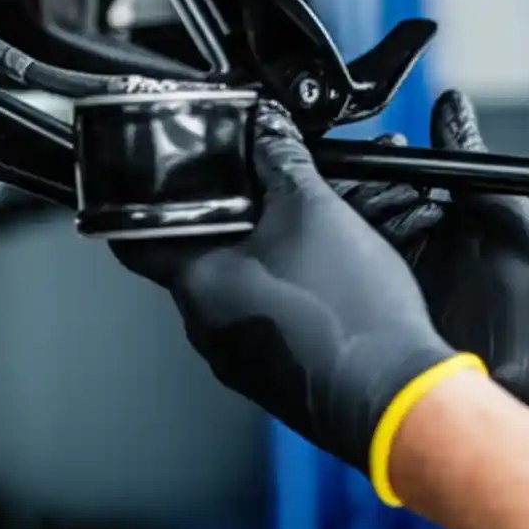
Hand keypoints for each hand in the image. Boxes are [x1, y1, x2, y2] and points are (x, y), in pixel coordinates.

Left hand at [111, 102, 483, 505]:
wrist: (393, 393)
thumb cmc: (348, 312)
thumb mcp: (317, 211)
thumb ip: (284, 162)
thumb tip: (269, 134)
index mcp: (197, 283)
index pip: (135, 234)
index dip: (143, 195)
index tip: (156, 177)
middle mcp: (206, 328)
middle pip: (201, 258)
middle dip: (235, 223)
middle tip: (270, 195)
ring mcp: (241, 359)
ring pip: (241, 291)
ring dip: (269, 261)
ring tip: (314, 237)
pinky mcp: (278, 377)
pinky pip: (270, 323)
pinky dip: (291, 297)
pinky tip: (332, 284)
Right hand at [335, 91, 528, 414]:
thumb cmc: (523, 272)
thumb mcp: (495, 201)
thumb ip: (466, 151)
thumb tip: (450, 101)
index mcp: (419, 215)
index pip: (375, 180)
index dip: (376, 163)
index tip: (391, 148)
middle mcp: (396, 245)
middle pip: (351, 207)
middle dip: (367, 190)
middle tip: (396, 187)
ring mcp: (386, 278)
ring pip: (348, 240)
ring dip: (369, 222)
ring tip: (407, 219)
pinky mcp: (381, 309)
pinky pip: (353, 280)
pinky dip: (365, 261)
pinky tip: (386, 254)